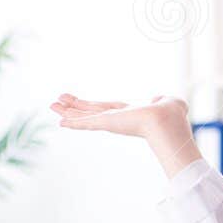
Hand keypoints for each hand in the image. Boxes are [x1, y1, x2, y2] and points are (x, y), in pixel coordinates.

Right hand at [51, 93, 200, 177]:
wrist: (167, 120)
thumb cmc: (171, 113)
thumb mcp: (169, 102)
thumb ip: (162, 99)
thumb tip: (160, 98)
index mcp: (129, 112)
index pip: (106, 108)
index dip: (92, 106)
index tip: (81, 103)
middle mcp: (117, 117)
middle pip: (90, 111)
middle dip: (74, 108)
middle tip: (56, 103)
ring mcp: (110, 121)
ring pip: (84, 116)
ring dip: (68, 112)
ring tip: (51, 106)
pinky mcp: (107, 123)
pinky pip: (86, 123)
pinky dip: (72, 123)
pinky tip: (59, 122)